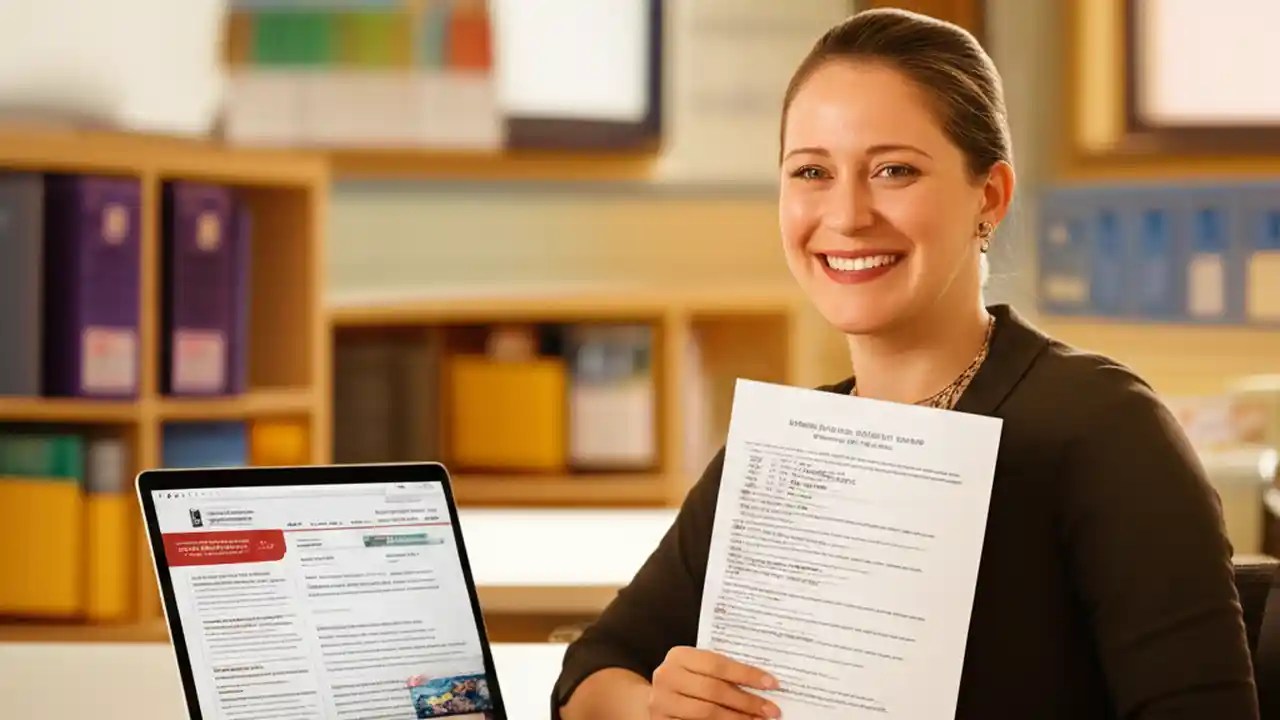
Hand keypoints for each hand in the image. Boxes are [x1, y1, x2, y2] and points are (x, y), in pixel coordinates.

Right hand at [648, 646, 781, 718]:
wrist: (658, 697)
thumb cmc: (686, 679)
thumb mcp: (698, 668)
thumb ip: (722, 672)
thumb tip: (762, 682)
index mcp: (679, 656)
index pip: (718, 664)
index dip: (746, 674)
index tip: (772, 683)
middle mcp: (667, 677)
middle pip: (714, 690)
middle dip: (746, 701)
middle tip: (770, 709)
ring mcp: (662, 702)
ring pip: (706, 712)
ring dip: (737, 718)